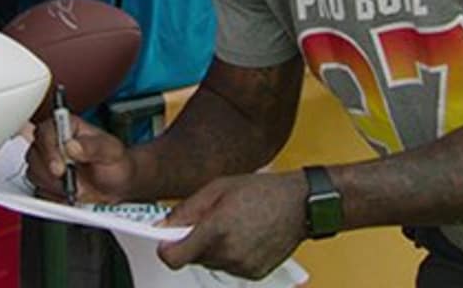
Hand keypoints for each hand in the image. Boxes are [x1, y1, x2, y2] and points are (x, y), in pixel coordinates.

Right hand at [26, 113, 136, 203]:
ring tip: (73, 187)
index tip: (59, 166)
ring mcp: (47, 162)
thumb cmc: (116, 162)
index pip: (46, 131)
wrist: (119, 185)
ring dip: (52, 184)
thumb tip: (72, 145)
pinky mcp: (46, 182)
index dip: (49, 149)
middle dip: (49, 171)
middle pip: (34, 153)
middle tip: (66, 180)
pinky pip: (39, 190)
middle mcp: (54, 143)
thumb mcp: (111, 151)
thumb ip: (93, 146)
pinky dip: (53, 196)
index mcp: (67, 126)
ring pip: (33, 173)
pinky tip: (69, 194)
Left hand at [158, 173, 306, 279]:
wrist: (300, 204)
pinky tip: (244, 235)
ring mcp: (242, 266)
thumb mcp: (217, 188)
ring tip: (232, 225)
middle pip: (192, 258)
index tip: (164, 241)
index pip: (174, 258)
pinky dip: (230, 254)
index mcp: (217, 229)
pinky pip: (229, 267)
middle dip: (193, 241)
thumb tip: (163, 225)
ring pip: (210, 263)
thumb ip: (186, 210)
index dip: (165, 249)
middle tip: (208, 221)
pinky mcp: (253, 273)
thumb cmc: (263, 191)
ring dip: (213, 248)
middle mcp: (229, 252)